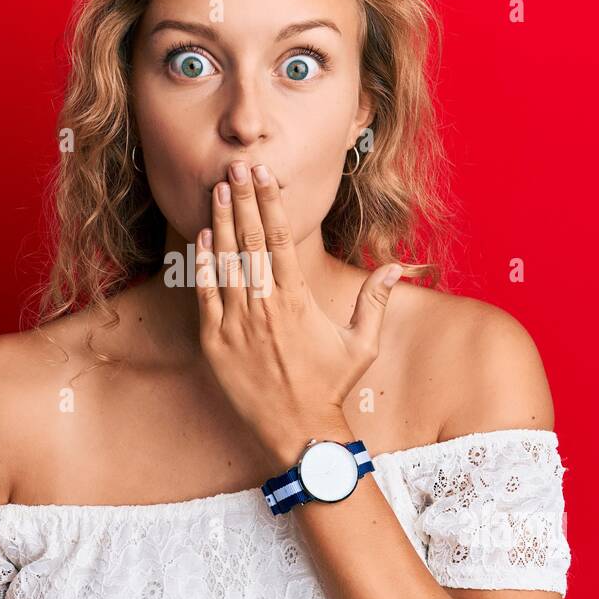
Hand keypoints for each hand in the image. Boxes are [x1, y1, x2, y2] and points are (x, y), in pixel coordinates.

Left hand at [194, 159, 402, 466]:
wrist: (297, 431)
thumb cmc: (331, 386)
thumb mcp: (362, 344)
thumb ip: (376, 302)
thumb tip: (397, 267)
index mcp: (298, 300)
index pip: (282, 238)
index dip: (271, 201)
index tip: (265, 174)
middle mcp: (265, 305)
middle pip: (251, 240)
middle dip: (243, 199)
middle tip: (235, 167)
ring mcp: (236, 323)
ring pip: (225, 262)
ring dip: (220, 222)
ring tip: (217, 189)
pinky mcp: (215, 342)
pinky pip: (206, 295)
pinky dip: (203, 264)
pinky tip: (201, 237)